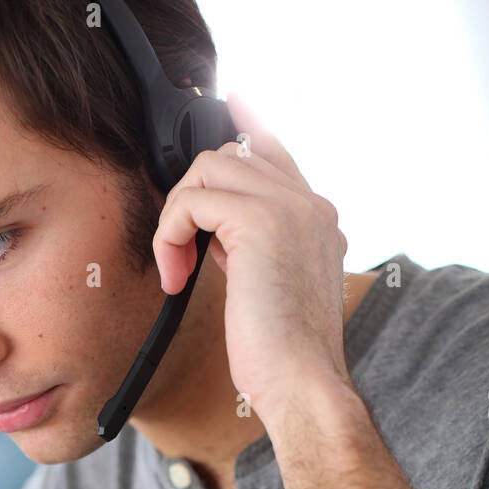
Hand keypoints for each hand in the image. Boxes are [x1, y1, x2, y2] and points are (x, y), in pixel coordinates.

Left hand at [152, 92, 349, 423]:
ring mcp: (290, 208)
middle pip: (231, 154)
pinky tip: (176, 276)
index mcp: (318, 217)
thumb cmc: (282, 357)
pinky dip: (169, 235)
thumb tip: (214, 229)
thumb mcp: (268, 289)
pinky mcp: (261, 222)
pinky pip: (191, 200)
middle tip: (181, 256)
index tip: (230, 104)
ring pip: (207, 169)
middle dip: (190, 198)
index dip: (246, 126)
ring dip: (176, 219)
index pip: (275, 150)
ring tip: (177, 270)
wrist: (303, 383)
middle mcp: (311, 204)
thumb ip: (250, 247)